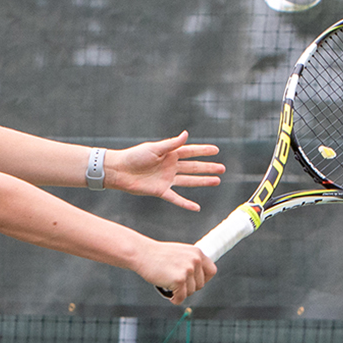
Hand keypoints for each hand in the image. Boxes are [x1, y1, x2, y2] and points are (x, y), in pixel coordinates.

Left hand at [102, 131, 224, 210]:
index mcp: (169, 154)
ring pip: (189, 181)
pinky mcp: (160, 191)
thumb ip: (171, 144)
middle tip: (223, 168)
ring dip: (203, 181)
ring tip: (217, 181)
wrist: (119, 171)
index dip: (203, 151)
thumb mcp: (154, 149)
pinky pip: (176, 198)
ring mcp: (167, 179)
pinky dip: (186, 203)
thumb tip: (186, 134)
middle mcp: (170, 166)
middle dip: (208, 168)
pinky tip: (196, 207)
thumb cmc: (134, 156)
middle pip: (193, 167)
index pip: (190, 151)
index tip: (216, 150)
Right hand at [137, 239, 215, 302]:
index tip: (193, 283)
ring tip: (169, 285)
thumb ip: (191, 262)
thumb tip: (199, 278)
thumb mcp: (180, 253)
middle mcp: (195, 260)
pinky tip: (169, 295)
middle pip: (200, 285)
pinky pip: (181, 298)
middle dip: (188, 288)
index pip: (212, 271)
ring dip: (180, 293)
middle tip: (176, 285)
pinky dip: (175, 299)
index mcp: (197, 253)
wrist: (142, 253)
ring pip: (190, 292)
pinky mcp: (179, 280)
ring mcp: (188, 270)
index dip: (203, 280)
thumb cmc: (158, 255)